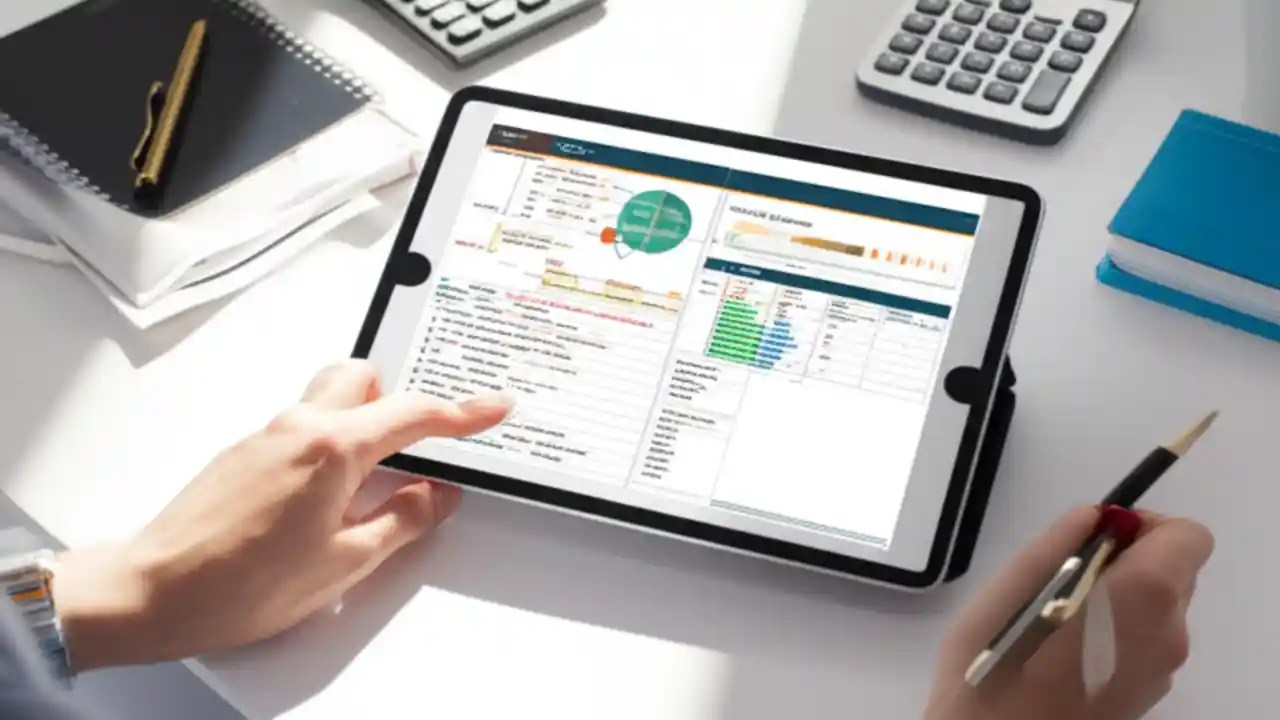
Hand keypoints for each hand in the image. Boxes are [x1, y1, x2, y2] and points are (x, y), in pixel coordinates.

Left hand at [49, 361, 510, 671]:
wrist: (153, 593)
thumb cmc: (239, 583)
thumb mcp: (346, 561)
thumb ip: (402, 520)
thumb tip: (435, 497)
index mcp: (333, 447)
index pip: (415, 414)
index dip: (463, 412)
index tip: (492, 408)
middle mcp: (298, 426)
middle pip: (364, 378)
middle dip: (399, 400)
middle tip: (423, 444)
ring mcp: (266, 435)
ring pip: (330, 399)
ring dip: (363, 423)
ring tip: (377, 482)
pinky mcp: (244, 453)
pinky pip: (303, 428)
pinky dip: (331, 445)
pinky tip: (330, 497)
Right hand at [926, 506, 1212, 719]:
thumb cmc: (994, 667)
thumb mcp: (1009, 588)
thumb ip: (1059, 542)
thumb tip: (1092, 517)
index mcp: (1142, 597)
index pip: (1186, 536)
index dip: (1144, 526)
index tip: (1096, 538)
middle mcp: (1166, 634)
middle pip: (1174, 571)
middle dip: (1127, 560)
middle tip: (1065, 575)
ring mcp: (1161, 671)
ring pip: (1158, 608)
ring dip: (1118, 597)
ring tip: (1056, 617)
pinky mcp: (1147, 696)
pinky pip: (1144, 643)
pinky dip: (1114, 631)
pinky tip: (1064, 650)